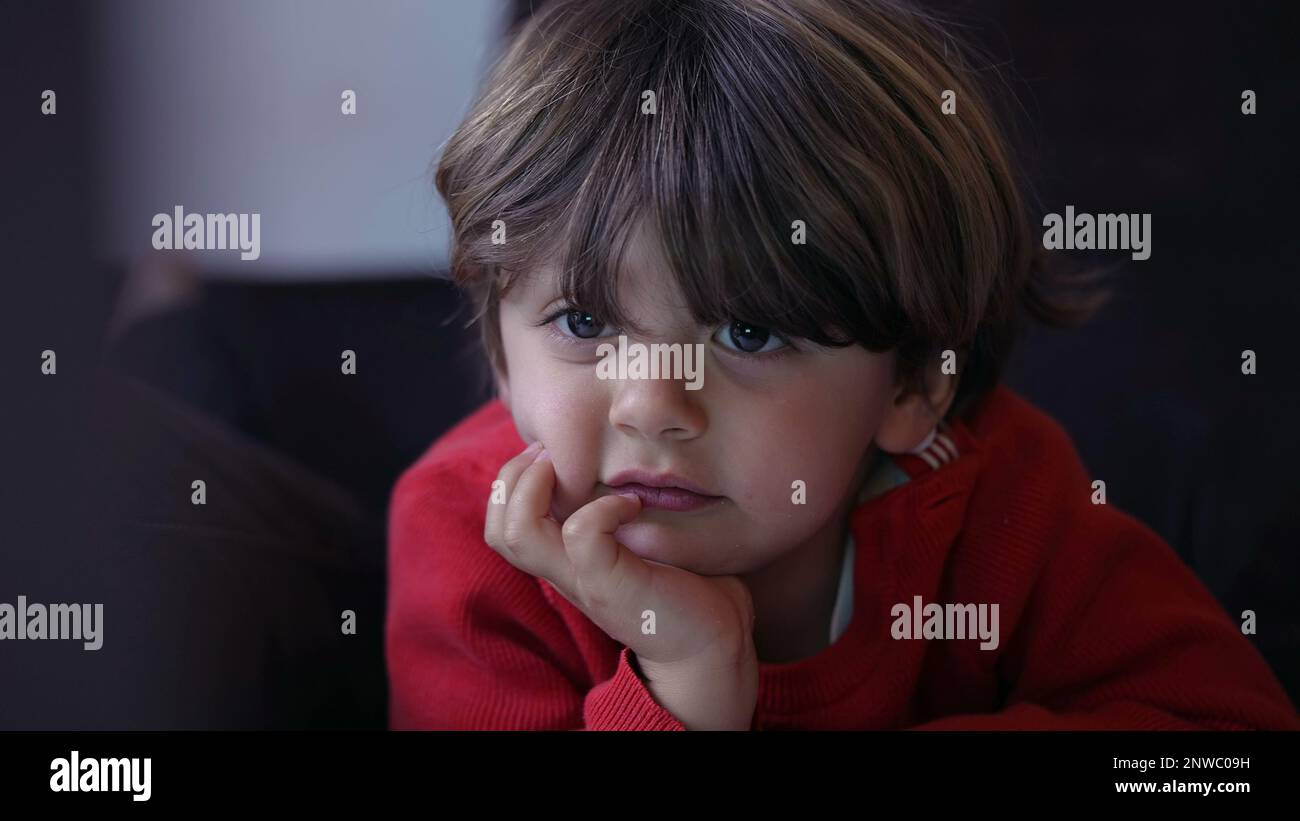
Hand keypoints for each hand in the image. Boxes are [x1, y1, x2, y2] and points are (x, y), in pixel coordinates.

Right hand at [485, 441, 758, 728]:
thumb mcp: (639, 539)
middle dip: (512, 475)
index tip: (552, 452)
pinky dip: (602, 507)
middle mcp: (562, 572)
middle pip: (497, 528)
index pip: (500, 522)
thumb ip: (618, 510)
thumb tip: (624, 455)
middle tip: (551, 453)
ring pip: (518, 533)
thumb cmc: (684, 585)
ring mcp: (582, 580)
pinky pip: (581, 534)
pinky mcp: (609, 585)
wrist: (709, 647)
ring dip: (536, 487)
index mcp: (562, 559)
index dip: (511, 479)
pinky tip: (632, 504)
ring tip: (571, 469)